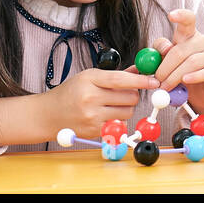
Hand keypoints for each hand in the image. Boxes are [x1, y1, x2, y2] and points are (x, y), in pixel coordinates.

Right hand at [43, 68, 160, 139]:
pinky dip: (117, 120)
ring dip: (127, 108)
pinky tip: (105, 115)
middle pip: (129, 97)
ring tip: (113, 104)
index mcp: (89, 80)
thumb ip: (115, 75)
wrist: (48, 114)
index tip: (154, 80)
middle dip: (133, 95)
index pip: (121, 80)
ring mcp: (92, 117)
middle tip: (126, 93)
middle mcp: (90, 98)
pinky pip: (119, 125)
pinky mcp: (94, 131)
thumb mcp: (89, 77)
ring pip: (127, 112)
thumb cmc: (70, 92)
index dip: (140, 80)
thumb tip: (139, 71)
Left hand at [149, 9, 203, 116]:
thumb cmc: (183, 73)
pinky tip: (186, 81)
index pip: (188, 19)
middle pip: (180, 51)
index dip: (180, 15)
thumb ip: (161, 51)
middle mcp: (203, 40)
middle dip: (165, 68)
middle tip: (157, 80)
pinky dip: (194, 77)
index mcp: (190, 34)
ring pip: (191, 63)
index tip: (170, 15)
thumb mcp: (168, 60)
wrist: (203, 93)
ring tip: (165, 87)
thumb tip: (164, 48)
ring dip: (174, 77)